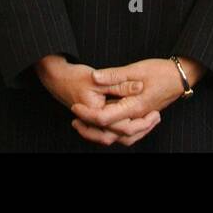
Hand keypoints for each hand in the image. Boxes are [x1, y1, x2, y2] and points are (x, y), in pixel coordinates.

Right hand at [35, 56, 160, 146]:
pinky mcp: (95, 122)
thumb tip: (139, 87)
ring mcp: (94, 125)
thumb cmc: (75, 77)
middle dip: (141, 129)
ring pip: (116, 136)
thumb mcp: (98, 78)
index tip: (155, 113)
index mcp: (96, 113)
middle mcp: (94, 123)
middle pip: (121, 136)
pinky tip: (136, 117)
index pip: (122, 125)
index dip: (141, 122)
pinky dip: (124, 127)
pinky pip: (111, 131)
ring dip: (134, 131)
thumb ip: (119, 83)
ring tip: (150, 119)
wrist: (56, 78)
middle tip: (156, 117)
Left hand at [68, 58, 189, 144]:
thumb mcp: (136, 69)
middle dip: (90, 130)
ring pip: (120, 138)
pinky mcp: (143, 118)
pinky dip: (114, 132)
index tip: (75, 106)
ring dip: (101, 134)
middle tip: (75, 120)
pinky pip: (127, 134)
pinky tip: (105, 124)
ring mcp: (141, 119)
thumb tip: (94, 77)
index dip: (87, 113)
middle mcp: (138, 117)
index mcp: (134, 107)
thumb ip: (114, 75)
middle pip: (110, 134)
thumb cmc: (160, 71)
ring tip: (86, 124)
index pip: (105, 118)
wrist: (181, 76)